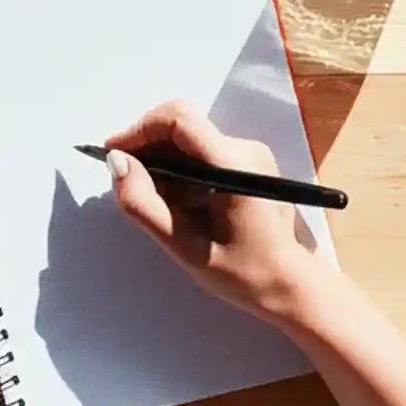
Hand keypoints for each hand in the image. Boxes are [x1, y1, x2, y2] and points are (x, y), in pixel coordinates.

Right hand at [104, 100, 322, 322]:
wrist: (292, 286)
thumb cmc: (244, 273)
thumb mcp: (185, 247)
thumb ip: (145, 205)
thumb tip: (117, 163)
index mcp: (234, 165)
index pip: (179, 119)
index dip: (139, 129)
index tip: (114, 155)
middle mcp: (245, 149)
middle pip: (181, 127)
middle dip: (147, 150)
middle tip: (131, 187)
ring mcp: (249, 154)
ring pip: (188, 140)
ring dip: (163, 164)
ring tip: (158, 204)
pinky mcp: (247, 163)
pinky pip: (201, 153)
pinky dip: (179, 171)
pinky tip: (179, 205)